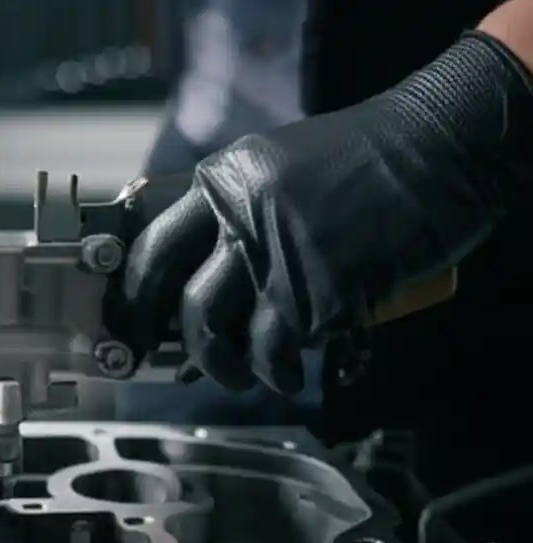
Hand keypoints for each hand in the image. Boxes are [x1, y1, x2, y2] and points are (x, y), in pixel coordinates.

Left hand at [117, 31, 532, 394]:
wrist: (438, 144)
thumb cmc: (363, 160)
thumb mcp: (275, 169)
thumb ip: (232, 213)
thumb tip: (198, 279)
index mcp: (221, 183)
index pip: (152, 247)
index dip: (131, 297)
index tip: (127, 326)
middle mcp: (239, 217)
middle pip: (181, 301)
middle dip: (175, 347)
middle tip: (176, 367)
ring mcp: (278, 255)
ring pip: (219, 333)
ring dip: (225, 369)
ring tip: (241, 376)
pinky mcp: (320, 290)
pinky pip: (276, 349)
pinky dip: (278, 372)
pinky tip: (288, 376)